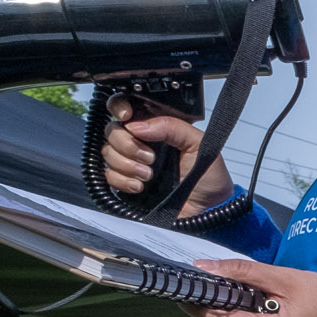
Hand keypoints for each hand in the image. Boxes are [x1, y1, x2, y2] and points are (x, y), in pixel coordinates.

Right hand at [98, 96, 233, 214]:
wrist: (209, 209)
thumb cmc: (209, 176)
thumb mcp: (199, 144)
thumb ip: (171, 126)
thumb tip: (135, 126)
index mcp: (156, 127)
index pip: (126, 107)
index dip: (119, 107)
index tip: (126, 116)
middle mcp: (140, 142)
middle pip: (112, 130)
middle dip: (127, 143)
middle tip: (150, 158)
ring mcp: (131, 162)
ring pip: (108, 152)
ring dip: (127, 164)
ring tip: (149, 175)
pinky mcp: (125, 182)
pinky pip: (107, 175)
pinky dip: (122, 180)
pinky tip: (140, 187)